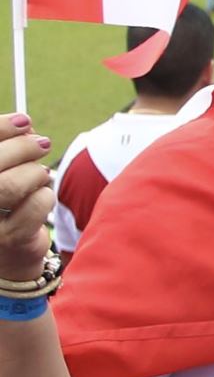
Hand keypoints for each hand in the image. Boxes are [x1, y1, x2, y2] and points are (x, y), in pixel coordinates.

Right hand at [0, 115, 53, 278]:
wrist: (6, 256)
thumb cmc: (2, 205)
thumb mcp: (1, 172)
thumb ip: (7, 148)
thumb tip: (24, 123)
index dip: (0, 127)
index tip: (24, 120)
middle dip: (23, 147)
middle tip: (43, 143)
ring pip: (10, 186)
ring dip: (34, 173)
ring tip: (40, 174)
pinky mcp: (7, 240)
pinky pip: (34, 206)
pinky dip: (45, 195)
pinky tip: (42, 196)